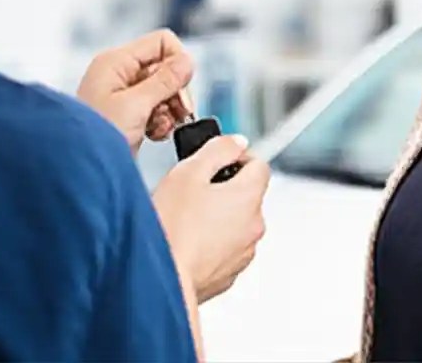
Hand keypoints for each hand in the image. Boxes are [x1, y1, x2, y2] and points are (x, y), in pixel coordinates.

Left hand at [76, 29, 194, 153]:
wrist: (79, 173)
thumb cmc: (94, 139)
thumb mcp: (135, 106)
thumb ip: (165, 81)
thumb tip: (187, 61)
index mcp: (115, 62)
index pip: (161, 42)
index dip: (177, 63)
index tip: (181, 89)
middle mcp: (119, 74)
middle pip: (165, 67)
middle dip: (176, 91)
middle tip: (178, 113)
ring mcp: (123, 95)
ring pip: (164, 90)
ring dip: (170, 110)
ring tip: (161, 127)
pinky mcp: (128, 115)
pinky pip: (157, 108)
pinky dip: (162, 121)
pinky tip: (154, 134)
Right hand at [153, 134, 269, 302]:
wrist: (161, 280)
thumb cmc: (171, 229)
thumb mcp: (189, 172)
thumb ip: (218, 149)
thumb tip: (236, 142)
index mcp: (249, 196)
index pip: (259, 165)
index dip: (237, 158)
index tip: (217, 162)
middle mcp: (254, 225)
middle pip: (247, 195)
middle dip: (224, 189)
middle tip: (192, 192)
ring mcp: (244, 252)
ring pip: (236, 223)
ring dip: (218, 218)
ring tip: (186, 220)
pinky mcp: (230, 274)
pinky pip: (225, 249)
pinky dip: (212, 243)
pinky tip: (187, 242)